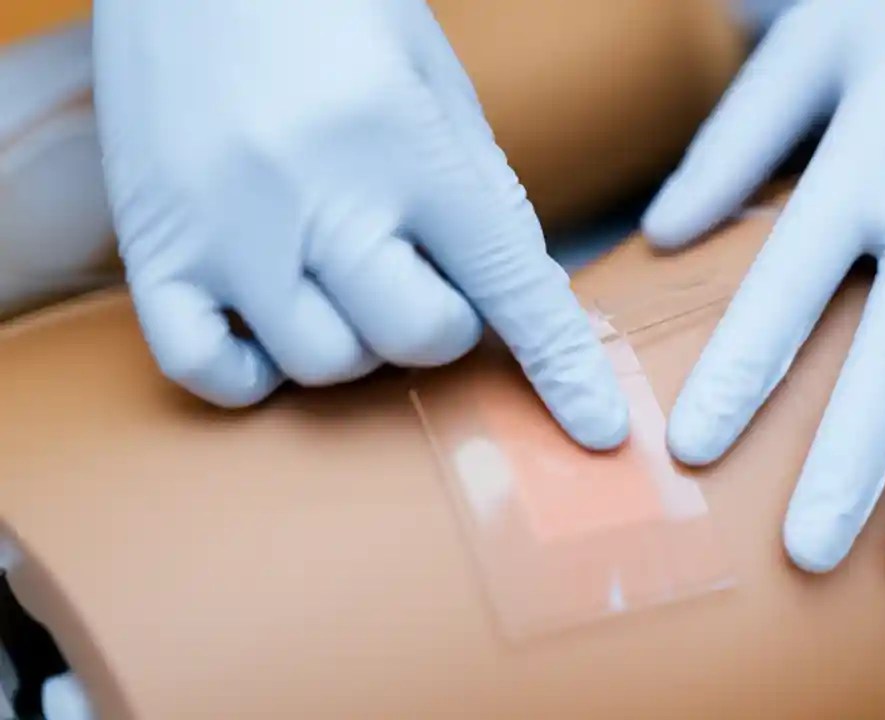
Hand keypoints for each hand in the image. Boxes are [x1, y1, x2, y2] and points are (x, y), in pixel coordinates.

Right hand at [93, 0, 626, 448]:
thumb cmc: (334, 14)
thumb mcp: (436, 84)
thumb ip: (482, 192)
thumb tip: (520, 298)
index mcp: (409, 145)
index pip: (510, 284)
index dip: (564, 367)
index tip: (598, 431)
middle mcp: (320, 194)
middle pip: (417, 339)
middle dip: (441, 325)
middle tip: (416, 271)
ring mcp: (227, 227)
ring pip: (323, 365)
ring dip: (354, 340)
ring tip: (337, 273)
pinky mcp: (153, 246)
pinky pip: (207, 371)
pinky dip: (252, 373)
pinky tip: (271, 317)